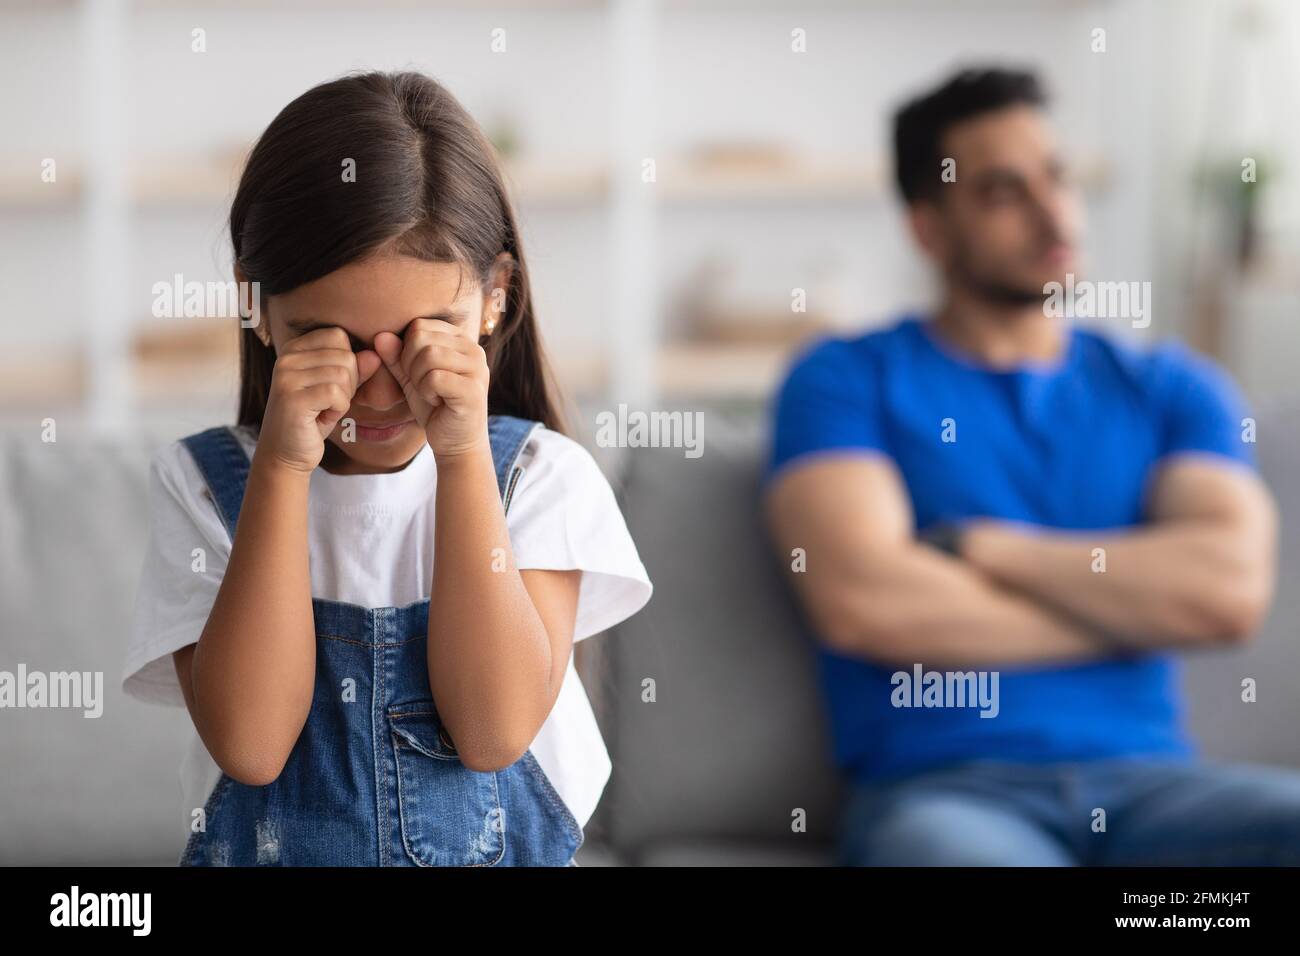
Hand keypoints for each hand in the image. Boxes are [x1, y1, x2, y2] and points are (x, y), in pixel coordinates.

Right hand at [256, 327, 380, 473]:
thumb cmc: (313, 419)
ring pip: (342, 374)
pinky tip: (322, 417)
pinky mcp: (291, 398)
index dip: (349, 363)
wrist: (286, 454)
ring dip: (343, 398)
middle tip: (329, 403)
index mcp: (294, 349)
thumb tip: (375, 354)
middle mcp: (286, 357)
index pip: (338, 335)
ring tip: (324, 410)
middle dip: (349, 384)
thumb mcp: (338, 389)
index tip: (333, 386)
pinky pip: (335, 394)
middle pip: (345, 355)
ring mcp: (286, 377)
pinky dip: (338, 409)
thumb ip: (355, 370)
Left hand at [373, 320, 488, 458]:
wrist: (455, 441)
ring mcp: (477, 368)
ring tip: (430, 393)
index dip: (406, 349)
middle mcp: (473, 348)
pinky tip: (437, 402)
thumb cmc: (434, 407)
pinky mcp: (473, 389)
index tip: (416, 373)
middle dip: (410, 364)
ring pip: (428, 355)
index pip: (419, 325)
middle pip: (421, 337)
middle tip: (422, 385)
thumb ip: (396, 356)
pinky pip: (435, 378)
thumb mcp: (410, 378)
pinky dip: (427, 393)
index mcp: (460, 339)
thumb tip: (380, 335)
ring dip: (418, 380)